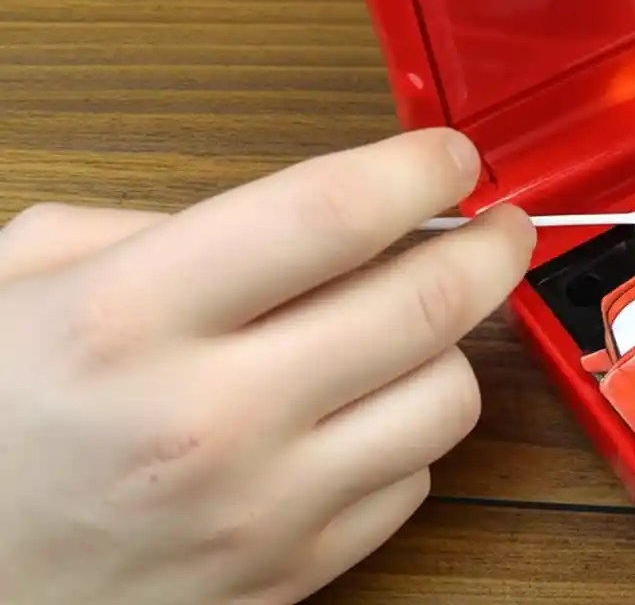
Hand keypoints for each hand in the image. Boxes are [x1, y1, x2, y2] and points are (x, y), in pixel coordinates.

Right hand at [0, 129, 534, 604]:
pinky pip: (411, 486)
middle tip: (502, 227)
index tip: (450, 157)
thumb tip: (298, 220)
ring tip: (416, 325)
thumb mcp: (22, 281)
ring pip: (445, 402)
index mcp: (129, 317)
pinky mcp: (288, 574)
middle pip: (422, 305)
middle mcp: (210, 418)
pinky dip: (405, 436)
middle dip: (490, 249)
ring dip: (450, 346)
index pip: (331, 213)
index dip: (418, 170)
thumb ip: (157, 228)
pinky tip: (359, 415)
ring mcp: (260, 510)